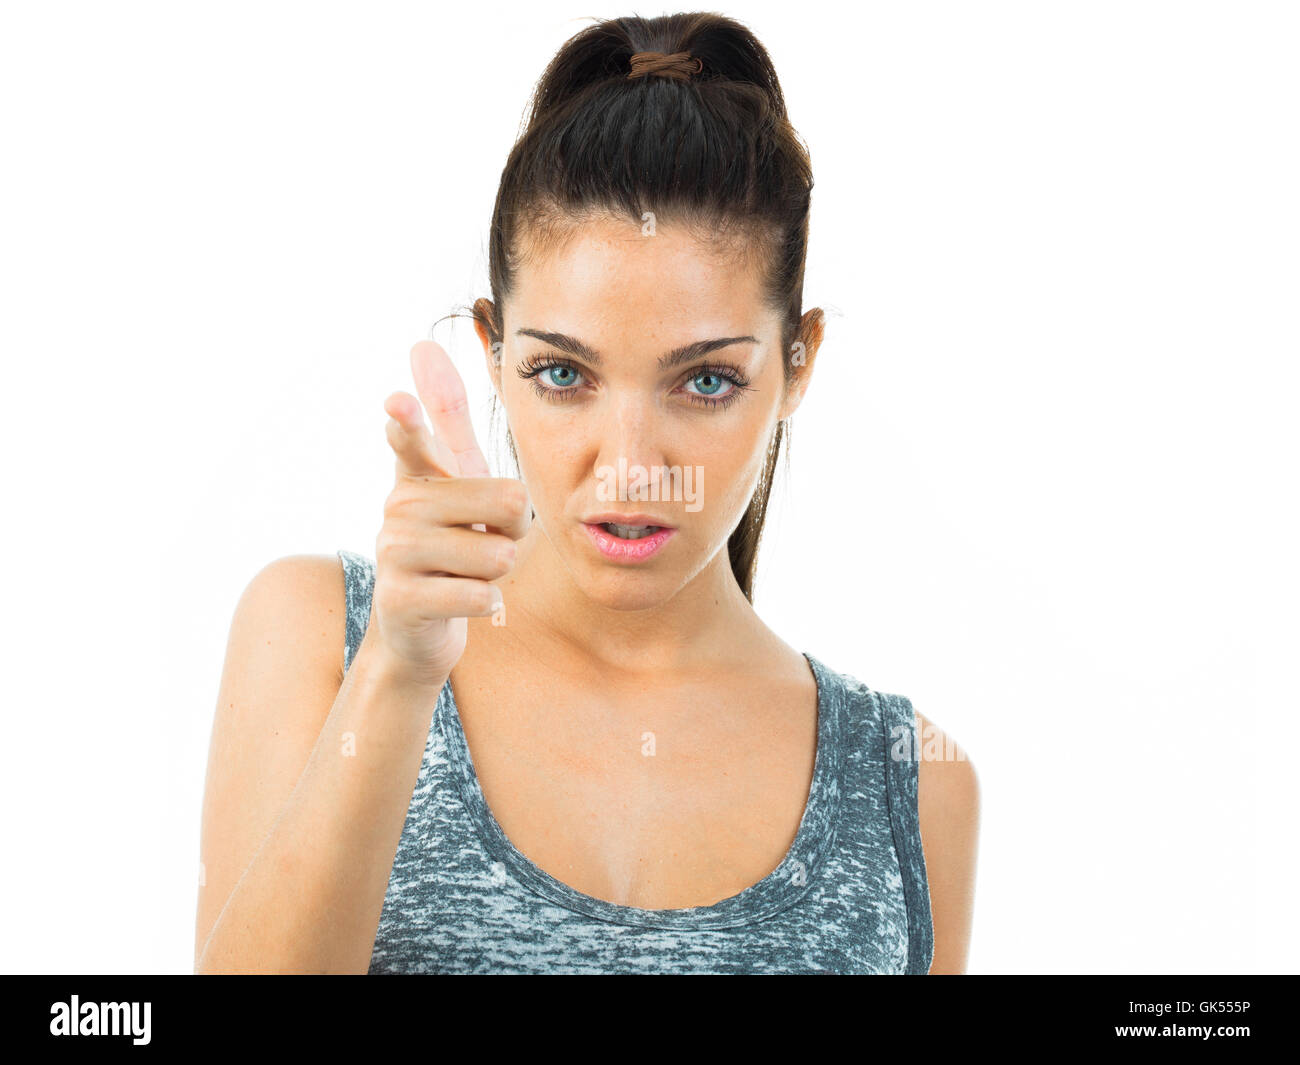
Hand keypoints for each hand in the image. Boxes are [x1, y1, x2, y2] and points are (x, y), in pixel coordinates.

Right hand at [369, 340, 529, 687]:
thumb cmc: (448, 545)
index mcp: (417, 477)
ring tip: (469, 574)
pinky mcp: (402, 601)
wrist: (417, 630)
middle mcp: (398, 508)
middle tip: (485, 542)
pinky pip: (479, 594)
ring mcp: (394, 555)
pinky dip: (486, 602)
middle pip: (506, 501)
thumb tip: (421, 344)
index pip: (414, 442)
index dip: (410, 425)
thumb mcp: (452, 481)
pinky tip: (464, 601)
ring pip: (496, 553)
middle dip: (514, 531)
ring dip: (499, 572)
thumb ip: (445, 419)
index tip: (397, 403)